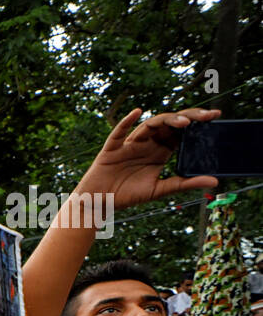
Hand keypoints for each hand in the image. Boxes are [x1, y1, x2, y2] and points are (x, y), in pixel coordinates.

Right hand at [74, 107, 219, 210]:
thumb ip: (185, 183)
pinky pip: (119, 132)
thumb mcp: (160, 190)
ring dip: (167, 120)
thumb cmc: (128, 196)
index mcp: (159, 152)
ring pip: (150, 125)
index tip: (215, 117)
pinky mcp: (112, 149)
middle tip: (208, 116)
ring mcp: (130, 144)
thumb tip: (214, 181)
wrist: (100, 203)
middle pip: (169, 124)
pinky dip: (127, 121)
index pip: (181, 133)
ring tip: (183, 122)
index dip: (197, 124)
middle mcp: (147, 144)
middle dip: (189, 117)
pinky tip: (137, 112)